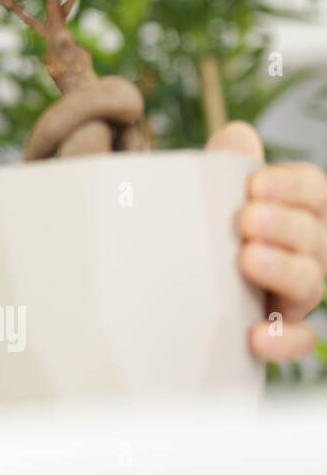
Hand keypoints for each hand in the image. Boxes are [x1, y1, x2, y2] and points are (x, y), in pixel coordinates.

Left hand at [207, 122, 326, 361]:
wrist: (163, 287)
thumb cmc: (198, 229)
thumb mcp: (204, 197)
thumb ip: (223, 168)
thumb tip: (238, 134)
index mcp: (294, 210)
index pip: (316, 192)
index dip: (295, 187)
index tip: (256, 185)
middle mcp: (304, 251)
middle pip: (316, 237)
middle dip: (285, 226)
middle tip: (246, 220)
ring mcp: (294, 294)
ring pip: (311, 284)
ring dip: (284, 271)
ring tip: (247, 260)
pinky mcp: (279, 332)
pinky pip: (300, 340)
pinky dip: (284, 339)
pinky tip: (256, 335)